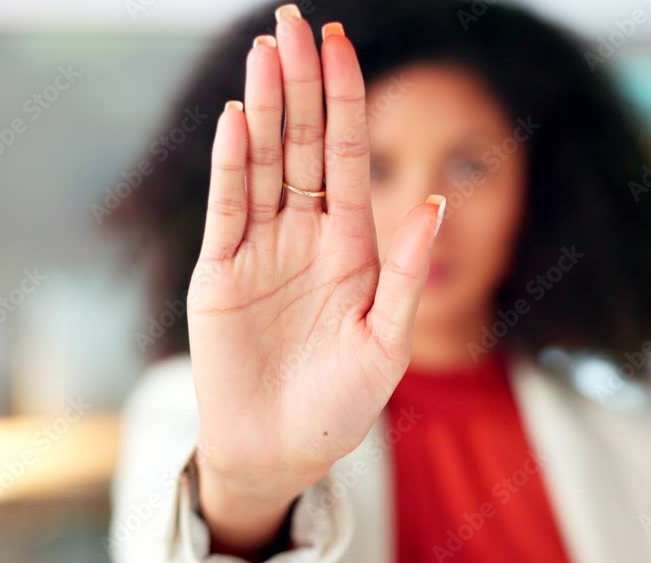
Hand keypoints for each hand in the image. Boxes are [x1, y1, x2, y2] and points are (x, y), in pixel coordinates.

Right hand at [186, 5, 443, 553]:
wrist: (280, 450)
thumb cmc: (341, 404)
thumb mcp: (386, 342)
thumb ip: (407, 273)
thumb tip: (431, 202)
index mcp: (351, 245)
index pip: (347, 156)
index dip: (345, 99)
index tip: (340, 43)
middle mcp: (304, 234)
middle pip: (302, 145)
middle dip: (300, 84)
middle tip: (292, 22)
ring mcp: (260, 250)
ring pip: (262, 164)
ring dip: (264, 110)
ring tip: (265, 55)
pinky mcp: (219, 274)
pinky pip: (227, 209)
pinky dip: (230, 166)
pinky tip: (237, 121)